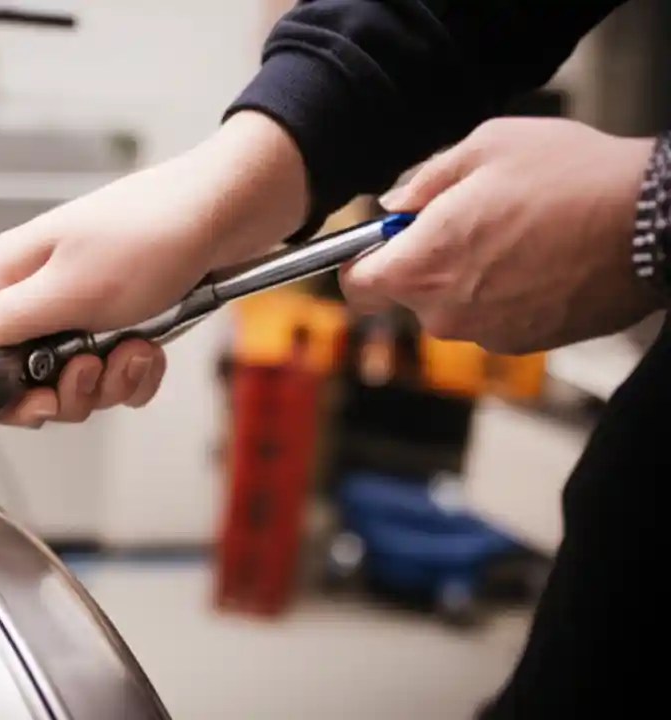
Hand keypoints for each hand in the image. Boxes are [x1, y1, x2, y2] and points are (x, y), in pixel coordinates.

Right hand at [0, 111, 307, 426]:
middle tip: (96, 364)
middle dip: (72, 387)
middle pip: (32, 379)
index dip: (9, 390)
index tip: (41, 396)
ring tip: (135, 346)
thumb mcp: (63, 291)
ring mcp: (86, 309)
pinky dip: (140, 371)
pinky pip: (119, 372)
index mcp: (13, 278)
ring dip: (113, 379)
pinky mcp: (125, 321)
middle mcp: (45, 294)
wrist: (229, 215)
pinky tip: (153, 346)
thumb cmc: (150, 234)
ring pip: (80, 381)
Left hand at [341, 117, 661, 354]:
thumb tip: (393, 206)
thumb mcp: (484, 148)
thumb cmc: (569, 178)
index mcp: (422, 265)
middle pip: (407, 296)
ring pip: (453, 307)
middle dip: (425, 263)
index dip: (362, 263)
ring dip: (469, 278)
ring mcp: (486, 333)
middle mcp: (445, 311)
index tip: (379, 245)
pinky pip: (493, 319)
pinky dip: (505, 295)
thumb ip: (424, 181)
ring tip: (516, 235)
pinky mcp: (525, 343)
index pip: (356, 287)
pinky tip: (540, 260)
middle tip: (467, 221)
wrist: (652, 224)